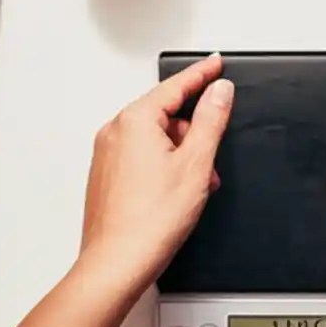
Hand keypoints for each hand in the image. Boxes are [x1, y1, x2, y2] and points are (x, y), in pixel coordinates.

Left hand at [79, 55, 234, 286]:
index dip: (201, 74)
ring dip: (181, 154)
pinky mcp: (106, 175)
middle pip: (165, 114)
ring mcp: (107, 155)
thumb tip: (219, 91)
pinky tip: (176, 193)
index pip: (175, 86)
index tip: (216, 64)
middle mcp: (115, 132)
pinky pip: (141, 157)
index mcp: (135, 121)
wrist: (117, 262)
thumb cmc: (149, 221)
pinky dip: (164, 167)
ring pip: (155, 139)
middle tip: (211, 160)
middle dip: (194, 133)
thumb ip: (210, 120)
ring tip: (195, 186)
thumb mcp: (195, 163)